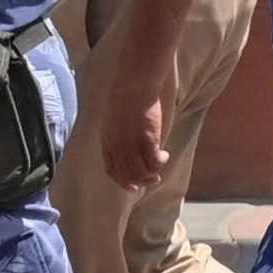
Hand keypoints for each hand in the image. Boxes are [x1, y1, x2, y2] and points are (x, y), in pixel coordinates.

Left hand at [99, 79, 171, 194]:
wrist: (134, 85)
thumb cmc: (125, 97)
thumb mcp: (113, 119)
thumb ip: (116, 134)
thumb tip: (126, 144)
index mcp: (107, 141)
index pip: (112, 170)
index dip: (122, 181)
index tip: (133, 187)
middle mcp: (118, 147)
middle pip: (128, 174)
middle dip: (140, 182)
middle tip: (153, 179)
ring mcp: (132, 144)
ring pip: (141, 172)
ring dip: (152, 174)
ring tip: (160, 168)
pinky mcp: (148, 140)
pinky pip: (154, 161)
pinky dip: (160, 162)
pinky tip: (165, 154)